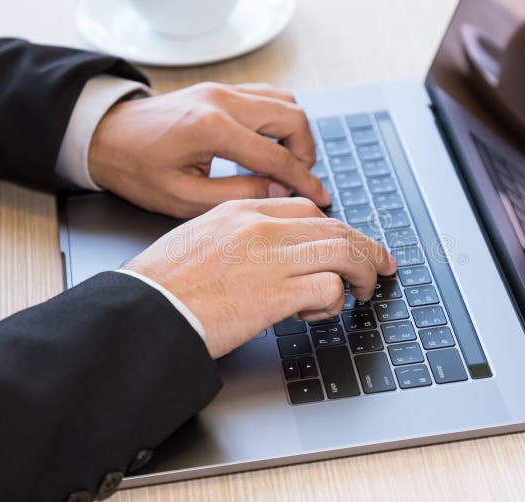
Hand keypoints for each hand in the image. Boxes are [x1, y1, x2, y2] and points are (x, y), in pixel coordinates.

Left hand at [89, 82, 330, 217]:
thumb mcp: (183, 198)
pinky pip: (267, 96)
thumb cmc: (136, 169)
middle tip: (298, 181)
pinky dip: (279, 120)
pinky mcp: (221, 89)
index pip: (276, 155)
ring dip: (294, 133)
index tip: (321, 199)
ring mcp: (222, 89)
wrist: (107, 135)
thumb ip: (236, 196)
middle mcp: (222, 100)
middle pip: (292, 116)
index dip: (304, 181)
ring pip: (284, 101)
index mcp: (211, 128)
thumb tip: (279, 191)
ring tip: (284, 164)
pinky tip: (268, 145)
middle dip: (305, 152)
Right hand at [124, 198, 396, 357]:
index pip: (307, 209)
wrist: (144, 310)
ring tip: (365, 291)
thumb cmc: (163, 284)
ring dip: (363, 274)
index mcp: (242, 209)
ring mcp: (272, 256)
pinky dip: (334, 302)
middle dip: (367, 248)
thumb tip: (271, 253)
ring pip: (343, 251)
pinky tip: (319, 314)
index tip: (351, 242)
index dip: (338, 228)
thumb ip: (239, 236)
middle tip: (381, 266)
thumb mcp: (200, 239)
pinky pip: (329, 288)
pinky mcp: (277, 292)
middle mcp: (262, 226)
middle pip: (335, 227)